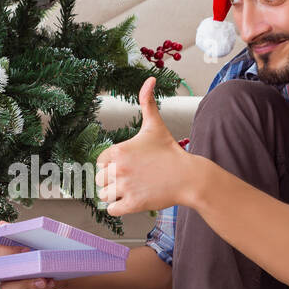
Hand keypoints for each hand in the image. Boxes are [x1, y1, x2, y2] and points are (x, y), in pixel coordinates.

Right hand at [0, 220, 63, 288]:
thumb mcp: (28, 237)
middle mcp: (0, 275)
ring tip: (44, 279)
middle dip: (11, 268)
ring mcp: (11, 287)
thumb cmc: (39, 248)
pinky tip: (50, 283)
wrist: (58, 263)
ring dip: (27, 284)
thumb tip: (0, 225)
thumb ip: (13, 231)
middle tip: (28, 258)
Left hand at [96, 76, 191, 216]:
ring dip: (114, 196)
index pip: (99, 163)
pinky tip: (131, 200)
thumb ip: (147, 101)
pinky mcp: (132, 204)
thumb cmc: (171, 151)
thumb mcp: (155, 125)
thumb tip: (149, 79)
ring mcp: (125, 187)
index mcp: (118, 150)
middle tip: (130, 179)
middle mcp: (118, 168)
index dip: (110, 166)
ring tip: (131, 190)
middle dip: (111, 182)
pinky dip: (118, 207)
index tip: (125, 166)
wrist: (189, 176)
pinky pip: (112, 210)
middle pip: (99, 180)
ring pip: (104, 196)